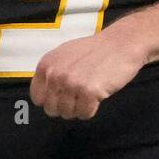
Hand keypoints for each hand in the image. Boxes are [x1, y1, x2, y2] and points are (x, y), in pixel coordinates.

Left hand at [30, 26, 148, 119]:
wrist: (121, 44)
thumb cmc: (95, 50)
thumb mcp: (64, 55)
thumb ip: (52, 73)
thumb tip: (43, 96)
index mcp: (46, 65)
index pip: (37, 98)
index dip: (51, 100)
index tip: (62, 96)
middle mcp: (55, 75)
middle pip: (51, 109)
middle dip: (65, 106)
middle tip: (79, 95)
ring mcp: (71, 83)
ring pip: (68, 114)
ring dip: (79, 108)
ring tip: (89, 92)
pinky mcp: (88, 92)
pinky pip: (84, 114)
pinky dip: (91, 109)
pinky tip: (97, 95)